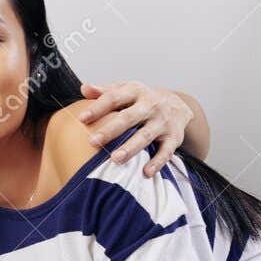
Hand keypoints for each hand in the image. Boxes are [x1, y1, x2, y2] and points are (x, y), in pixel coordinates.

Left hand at [78, 81, 192, 175]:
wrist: (178, 105)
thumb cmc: (141, 100)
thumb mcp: (125, 90)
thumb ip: (104, 92)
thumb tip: (84, 88)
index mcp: (135, 91)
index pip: (114, 98)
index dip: (98, 108)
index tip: (81, 119)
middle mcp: (150, 105)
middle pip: (129, 117)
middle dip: (111, 130)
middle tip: (93, 142)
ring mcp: (163, 121)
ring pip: (146, 135)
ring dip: (131, 148)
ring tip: (115, 159)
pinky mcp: (174, 137)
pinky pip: (166, 151)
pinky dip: (157, 162)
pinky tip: (145, 172)